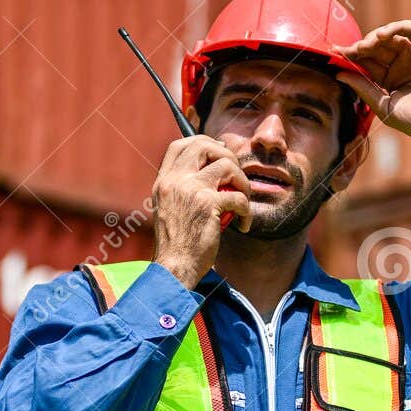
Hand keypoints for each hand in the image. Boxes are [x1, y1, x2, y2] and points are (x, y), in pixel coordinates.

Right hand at [151, 137, 252, 288]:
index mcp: (163, 182)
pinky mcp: (208, 204)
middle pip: (204, 145)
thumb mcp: (169, 210)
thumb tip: (207, 172)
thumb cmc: (176, 245)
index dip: (202, 141)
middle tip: (235, 174)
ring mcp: (190, 190)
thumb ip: (182, 190)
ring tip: (243, 200)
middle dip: (226, 154)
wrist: (173, 268)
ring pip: (226, 165)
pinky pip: (238, 196)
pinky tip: (243, 224)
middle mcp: (174, 181)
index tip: (218, 151)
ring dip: (242, 181)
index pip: (180, 144)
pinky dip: (247, 211)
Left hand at [332, 20, 410, 165]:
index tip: (333, 54)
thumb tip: (340, 74)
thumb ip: (364, 88)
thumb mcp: (384, 106)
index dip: (350, 58)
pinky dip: (394, 28)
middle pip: (375, 49)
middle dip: (359, 47)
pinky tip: (381, 36)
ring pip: (390, 37)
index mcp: (389, 81)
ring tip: (364, 45)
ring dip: (374, 37)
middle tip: (347, 50)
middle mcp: (401, 66)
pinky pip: (410, 29)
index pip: (366, 64)